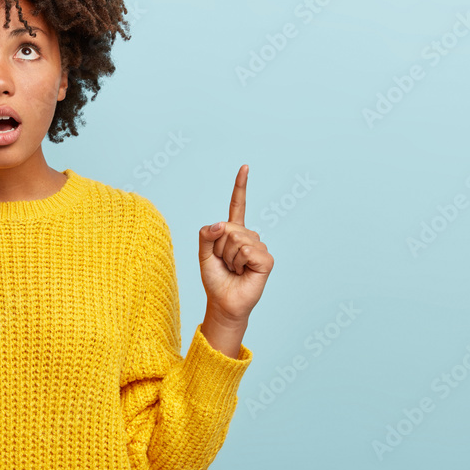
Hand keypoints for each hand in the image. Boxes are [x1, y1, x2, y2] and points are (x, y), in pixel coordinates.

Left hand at [198, 164, 273, 327]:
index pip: (238, 205)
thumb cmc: (215, 279)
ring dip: (228, 258)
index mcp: (234, 232)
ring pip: (236, 239)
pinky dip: (239, 263)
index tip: (245, 167)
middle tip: (224, 264)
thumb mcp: (203, 253)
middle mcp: (249, 236)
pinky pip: (247, 250)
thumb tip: (220, 225)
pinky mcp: (266, 259)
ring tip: (233, 269)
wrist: (223, 302)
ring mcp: (259, 247)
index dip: (241, 186)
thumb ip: (206, 234)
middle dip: (218, 248)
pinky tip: (243, 272)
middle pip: (228, 228)